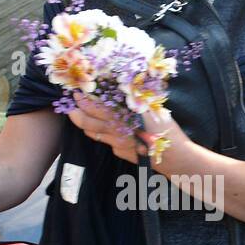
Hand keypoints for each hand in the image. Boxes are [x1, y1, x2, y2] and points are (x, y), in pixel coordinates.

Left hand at [67, 94, 181, 165]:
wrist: (174, 158)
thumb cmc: (167, 129)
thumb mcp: (153, 109)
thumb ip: (136, 99)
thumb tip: (125, 86)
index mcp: (122, 117)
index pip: (96, 108)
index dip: (84, 100)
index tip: (77, 92)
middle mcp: (116, 132)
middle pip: (88, 123)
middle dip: (76, 114)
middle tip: (70, 106)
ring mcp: (117, 145)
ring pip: (95, 135)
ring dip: (86, 125)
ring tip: (81, 117)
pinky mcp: (121, 153)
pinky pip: (108, 143)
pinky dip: (105, 136)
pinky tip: (108, 131)